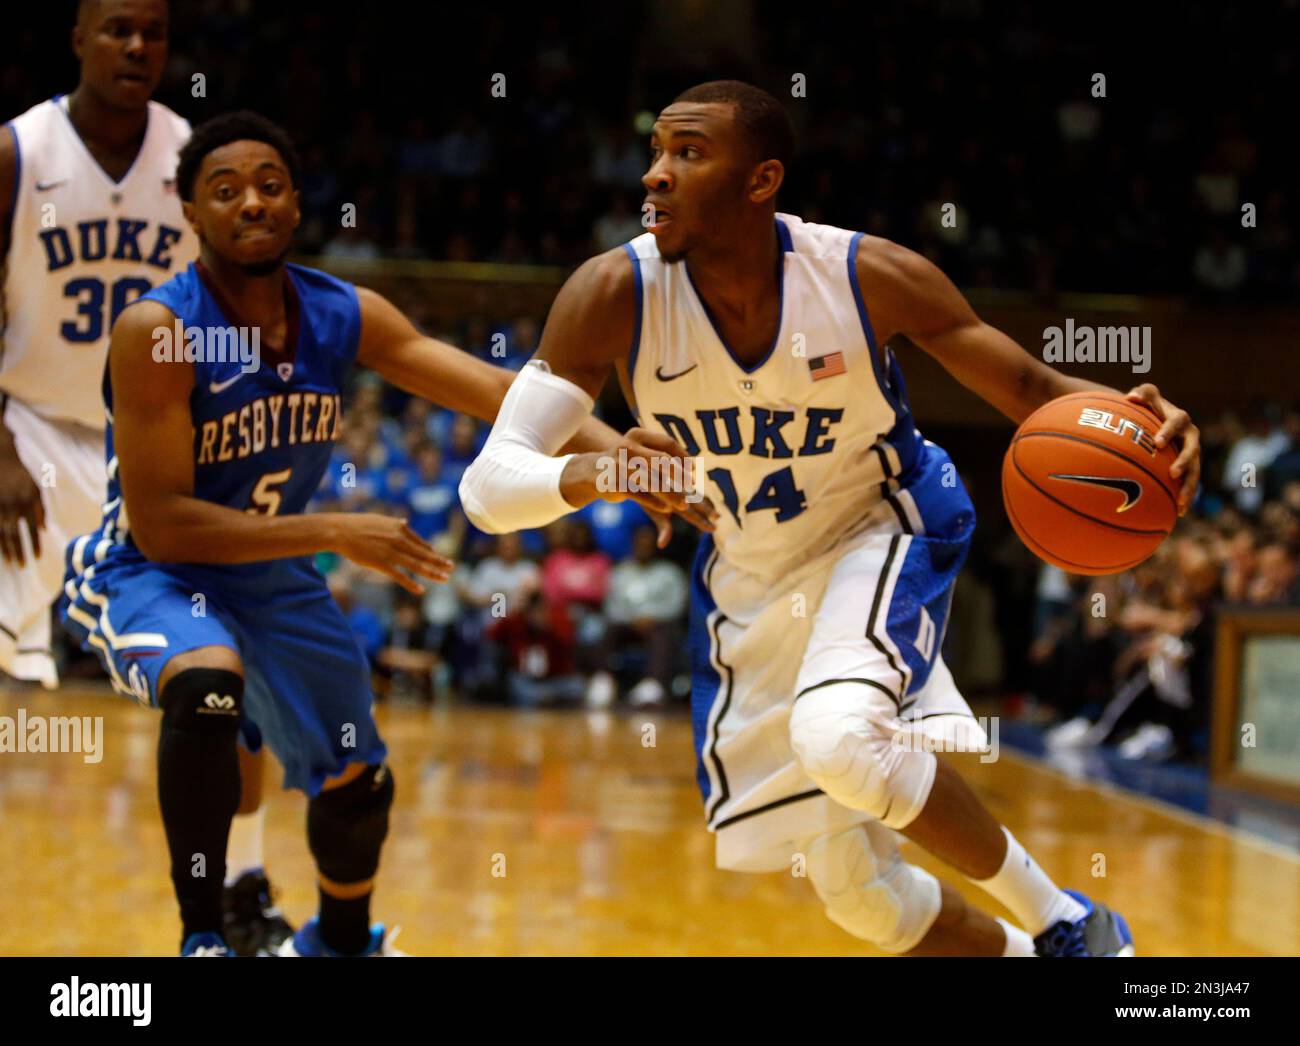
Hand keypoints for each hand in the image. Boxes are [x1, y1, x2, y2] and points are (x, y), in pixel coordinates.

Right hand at [0, 432, 44, 565]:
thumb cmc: (21, 476)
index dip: (35, 545)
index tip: (37, 558)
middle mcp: (12, 507)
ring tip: (11, 562)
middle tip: (23, 566)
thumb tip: (44, 529)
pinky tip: (0, 548)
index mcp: (27, 503)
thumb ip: (41, 510)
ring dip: (7, 549)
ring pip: (2, 533)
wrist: (1, 459)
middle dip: (20, 552)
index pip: (33, 530)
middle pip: (17, 535)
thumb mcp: (36, 490)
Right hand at [333, 514, 453, 593]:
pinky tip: (421, 590)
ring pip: (416, 565)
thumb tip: (405, 522)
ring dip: (432, 573)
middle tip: (452, 567)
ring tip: (445, 579)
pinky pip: (399, 576)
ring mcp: (391, 552)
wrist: (341, 530)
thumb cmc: (358, 525)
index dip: (431, 552)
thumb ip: (395, 523)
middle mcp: (399, 540)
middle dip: (438, 562)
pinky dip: (411, 583)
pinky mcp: (381, 563)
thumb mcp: (380, 519)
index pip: (420, 542)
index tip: (439, 558)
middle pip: (423, 553)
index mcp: (399, 528)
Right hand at [562, 427, 718, 541]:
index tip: (692, 471)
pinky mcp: (613, 483)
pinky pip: (639, 494)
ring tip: (683, 505)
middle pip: (662, 461)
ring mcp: (619, 465)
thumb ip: (662, 455)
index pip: (667, 443)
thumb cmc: (624, 462)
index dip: (683, 457)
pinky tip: (666, 509)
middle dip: (679, 476)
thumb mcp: (640, 451)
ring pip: (652, 481)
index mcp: (637, 435)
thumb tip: (693, 466)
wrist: (590, 471)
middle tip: (691, 488)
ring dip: (670, 494)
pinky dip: (654, 502)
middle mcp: (627, 447)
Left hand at [1125, 383, 1199, 515]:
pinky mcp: (1189, 467)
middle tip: (1173, 473)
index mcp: (1179, 418)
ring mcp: (1191, 453)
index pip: (1176, 422)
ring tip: (1181, 503)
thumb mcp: (1145, 396)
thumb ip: (1142, 394)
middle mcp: (1190, 436)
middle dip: (1184, 461)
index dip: (1168, 431)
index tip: (1157, 443)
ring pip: (1195, 471)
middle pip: (1192, 450)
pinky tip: (1178, 512)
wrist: (1157, 419)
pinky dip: (1184, 496)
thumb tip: (1131, 397)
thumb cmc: (1147, 407)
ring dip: (1189, 486)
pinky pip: (1189, 482)